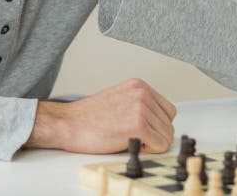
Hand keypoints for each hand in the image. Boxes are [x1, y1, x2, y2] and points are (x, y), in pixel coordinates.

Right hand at [25, 78, 176, 153]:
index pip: (168, 111)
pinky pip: (160, 145)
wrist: (68, 124)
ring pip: (167, 136)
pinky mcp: (138, 125)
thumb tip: (159, 123)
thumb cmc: (89, 117)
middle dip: (155, 136)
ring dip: (151, 144)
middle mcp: (142, 93)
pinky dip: (149, 151)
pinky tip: (130, 144)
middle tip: (132, 137)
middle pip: (169, 124)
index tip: (141, 130)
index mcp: (139, 85)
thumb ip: (140, 105)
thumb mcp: (120, 100)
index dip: (156, 125)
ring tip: (128, 139)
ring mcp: (141, 108)